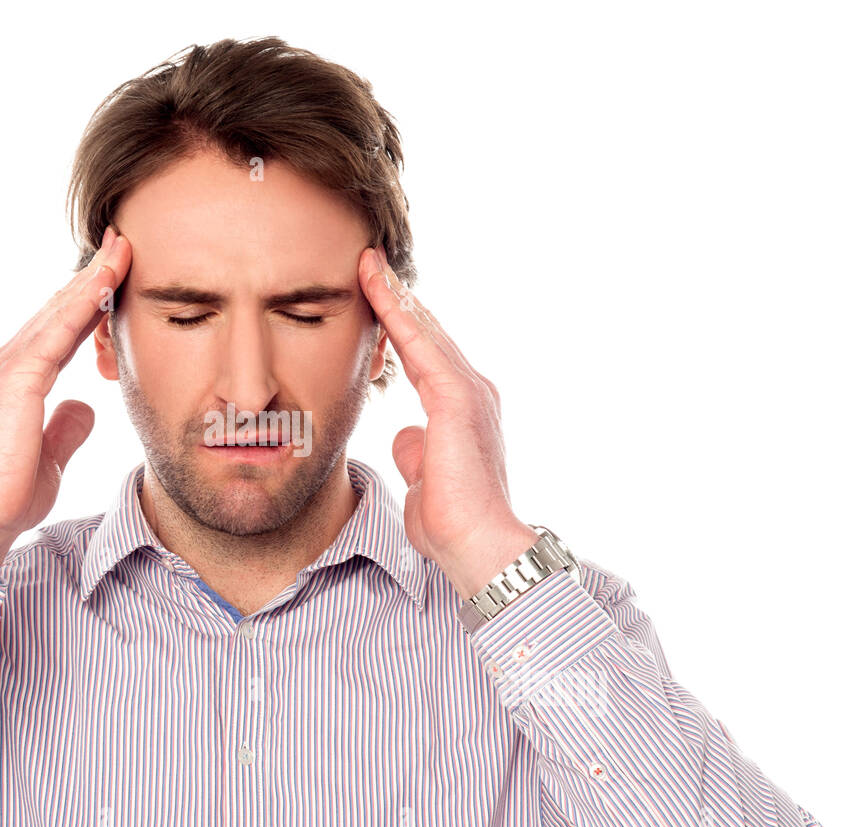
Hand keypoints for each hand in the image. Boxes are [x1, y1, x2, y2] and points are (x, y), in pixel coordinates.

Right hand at [0, 226, 131, 577]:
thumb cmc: (6, 496)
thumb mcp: (49, 458)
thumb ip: (65, 428)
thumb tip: (85, 406)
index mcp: (14, 381)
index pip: (59, 332)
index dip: (87, 303)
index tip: (114, 276)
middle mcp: (5, 365)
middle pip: (56, 311)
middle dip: (90, 277)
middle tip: (121, 241)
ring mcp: (6, 368)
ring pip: (57, 313)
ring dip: (91, 278)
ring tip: (121, 247)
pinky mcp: (15, 380)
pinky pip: (56, 332)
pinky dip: (82, 303)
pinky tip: (105, 280)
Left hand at [358, 246, 539, 598]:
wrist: (477, 545)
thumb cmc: (451, 523)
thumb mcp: (423, 479)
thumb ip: (416, 452)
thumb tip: (405, 436)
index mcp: (461, 409)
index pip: (426, 354)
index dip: (401, 323)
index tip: (375, 295)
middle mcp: (471, 392)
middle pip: (428, 332)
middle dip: (398, 297)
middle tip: (370, 261)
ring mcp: (467, 392)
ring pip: (424, 331)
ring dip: (394, 295)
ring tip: (368, 263)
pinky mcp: (457, 399)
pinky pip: (420, 347)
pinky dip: (398, 316)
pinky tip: (378, 290)